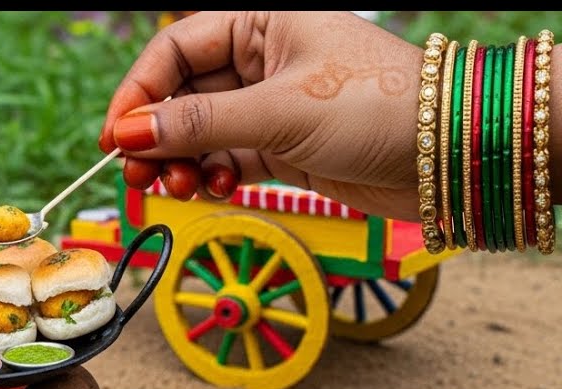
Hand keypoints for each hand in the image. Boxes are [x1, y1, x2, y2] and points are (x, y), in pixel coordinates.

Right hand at [99, 11, 423, 220]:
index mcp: (262, 22)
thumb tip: (130, 134)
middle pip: (181, 96)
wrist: (451, 155)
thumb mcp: (278, 112)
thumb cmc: (378, 108)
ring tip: (179, 188)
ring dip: (181, 163)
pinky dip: (213, 176)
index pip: (175, 50)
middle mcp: (262, 58)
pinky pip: (226, 158)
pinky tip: (217, 188)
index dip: (139, 94)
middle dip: (156, 137)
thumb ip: (198, 125)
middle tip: (136, 176)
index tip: (116, 137)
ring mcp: (271, 103)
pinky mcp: (283, 145)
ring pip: (199, 133)